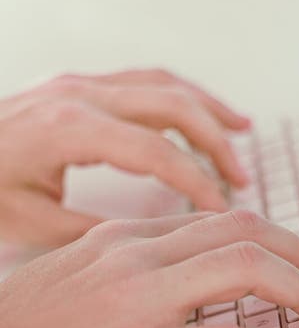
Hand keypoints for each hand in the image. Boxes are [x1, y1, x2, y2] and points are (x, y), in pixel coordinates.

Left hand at [0, 68, 250, 245]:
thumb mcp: (29, 222)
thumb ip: (92, 232)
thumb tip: (148, 246)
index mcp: (71, 129)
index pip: (157, 152)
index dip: (197, 184)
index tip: (221, 215)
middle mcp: (80, 95)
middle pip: (172, 108)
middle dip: (215, 144)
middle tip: (242, 183)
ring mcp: (79, 84)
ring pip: (163, 85)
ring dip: (207, 112)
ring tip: (242, 137)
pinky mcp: (77, 86)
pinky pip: (145, 81)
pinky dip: (181, 97)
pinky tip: (202, 114)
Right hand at [0, 210, 298, 327]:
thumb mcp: (74, 286)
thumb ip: (128, 277)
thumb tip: (182, 295)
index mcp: (121, 240)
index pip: (217, 222)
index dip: (271, 240)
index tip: (298, 263)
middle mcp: (135, 256)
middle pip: (242, 232)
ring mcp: (138, 299)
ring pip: (245, 269)